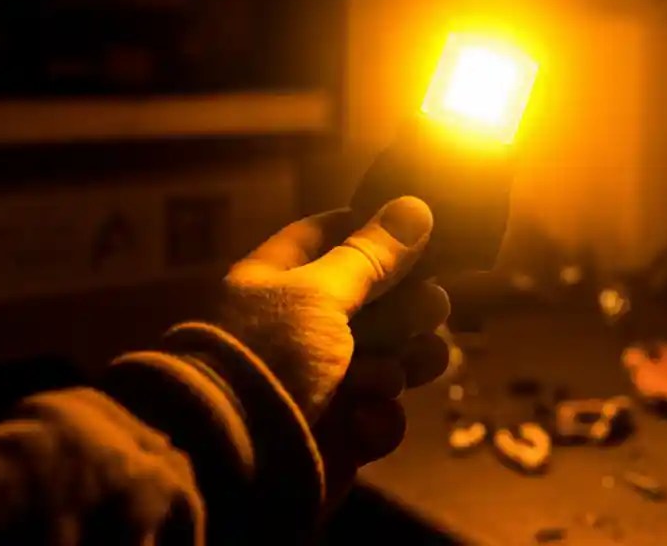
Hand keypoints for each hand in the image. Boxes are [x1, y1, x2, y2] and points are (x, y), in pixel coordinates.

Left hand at [220, 197, 450, 497]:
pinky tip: (363, 421)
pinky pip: (379, 415)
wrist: (234, 462)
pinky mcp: (337, 432)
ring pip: (389, 359)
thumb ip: (372, 256)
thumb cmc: (270, 358)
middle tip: (433, 308)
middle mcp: (300, 326)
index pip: (330, 235)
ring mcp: (321, 380)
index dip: (374, 231)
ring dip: (405, 362)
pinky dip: (378, 419)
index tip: (419, 233)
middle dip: (408, 307)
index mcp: (280, 280)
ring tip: (417, 364)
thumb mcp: (321, 295)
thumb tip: (414, 206)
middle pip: (375, 301)